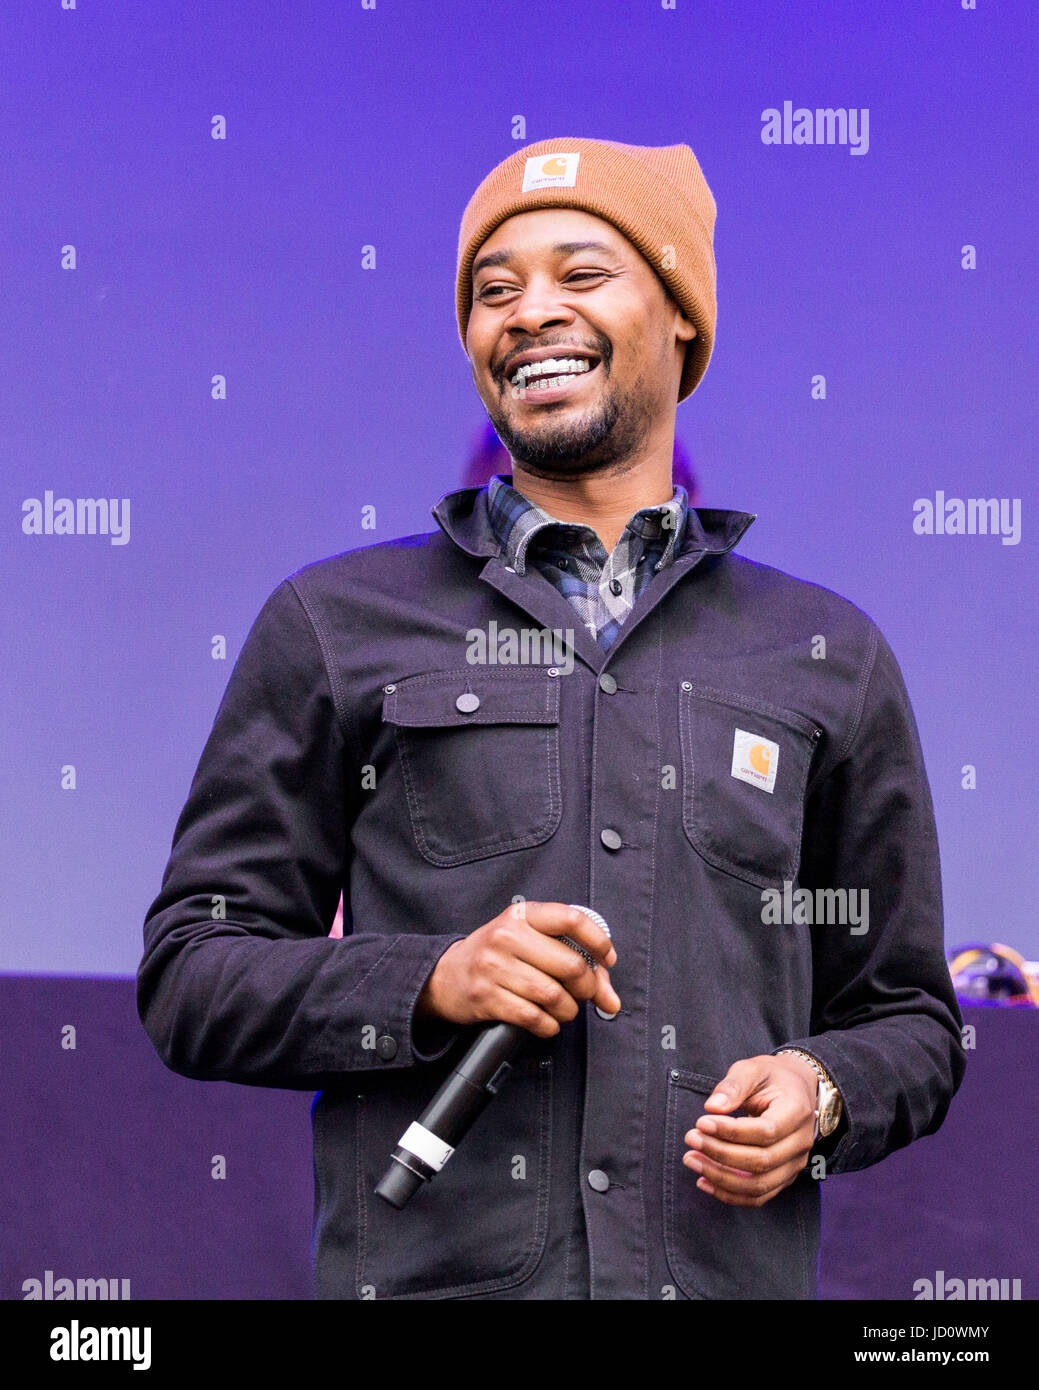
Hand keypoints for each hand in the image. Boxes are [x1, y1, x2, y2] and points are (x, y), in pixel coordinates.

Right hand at [416, 901, 619, 1037]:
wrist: (446, 975)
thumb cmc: (496, 956)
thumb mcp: (528, 942)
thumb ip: (572, 959)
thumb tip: (610, 1000)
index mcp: (523, 916)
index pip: (571, 919)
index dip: (598, 941)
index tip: (607, 958)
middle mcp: (507, 936)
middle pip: (569, 965)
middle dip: (587, 986)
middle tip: (584, 993)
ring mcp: (494, 967)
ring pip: (554, 995)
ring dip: (568, 1010)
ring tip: (564, 1008)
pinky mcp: (487, 997)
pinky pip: (534, 1017)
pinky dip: (549, 1025)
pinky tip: (547, 1021)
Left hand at [682, 1053, 818, 1206]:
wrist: (796, 1089)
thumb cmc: (772, 1077)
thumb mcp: (752, 1069)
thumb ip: (733, 1085)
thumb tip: (712, 1107)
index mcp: (796, 1111)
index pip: (765, 1131)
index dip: (731, 1132)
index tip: (701, 1122)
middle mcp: (800, 1143)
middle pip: (761, 1161)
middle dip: (720, 1154)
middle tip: (691, 1139)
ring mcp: (795, 1164)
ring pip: (759, 1185)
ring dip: (721, 1178)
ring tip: (692, 1160)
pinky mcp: (784, 1177)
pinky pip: (758, 1196)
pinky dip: (730, 1194)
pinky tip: (704, 1182)